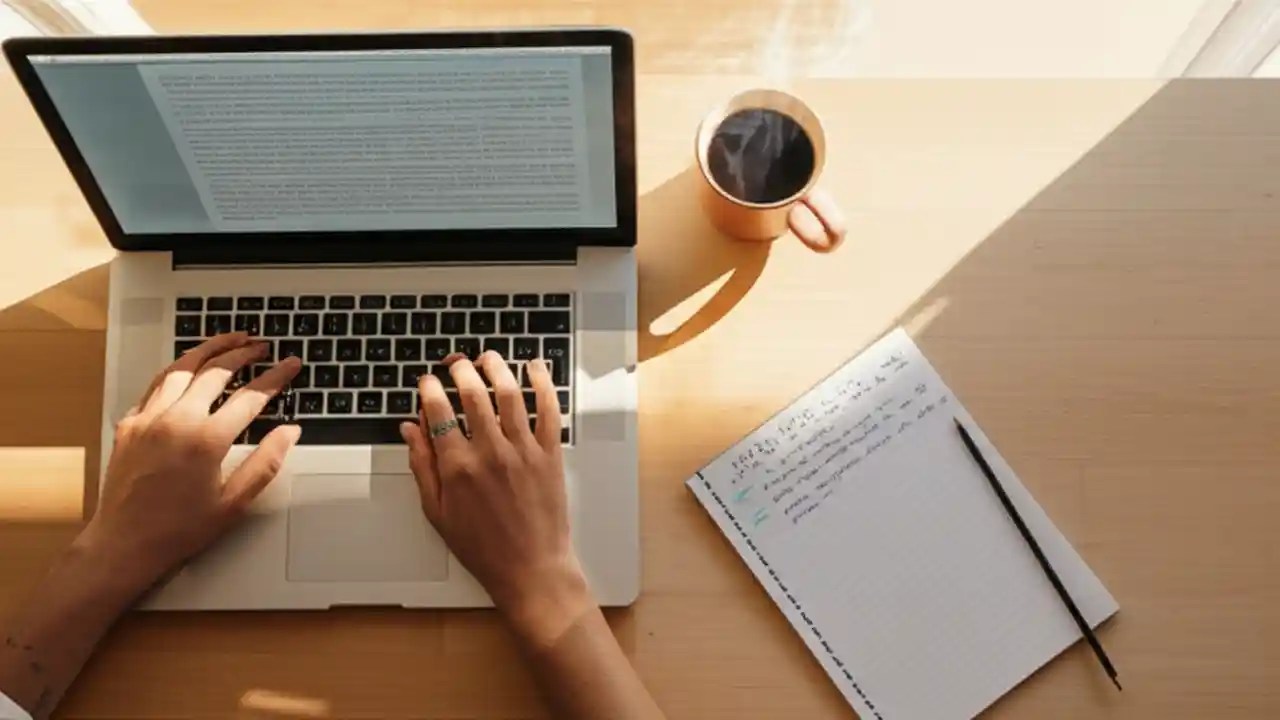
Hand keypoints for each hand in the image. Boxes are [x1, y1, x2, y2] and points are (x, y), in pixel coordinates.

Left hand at [81, 333, 301, 591]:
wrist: (124, 544)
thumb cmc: (178, 530)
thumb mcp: (235, 503)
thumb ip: (266, 463)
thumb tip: (289, 432)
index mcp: (207, 440)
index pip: (251, 397)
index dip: (276, 377)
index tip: (290, 365)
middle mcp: (177, 420)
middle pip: (216, 371)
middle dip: (244, 353)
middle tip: (262, 345)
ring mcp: (149, 418)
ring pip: (182, 367)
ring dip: (209, 349)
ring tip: (229, 338)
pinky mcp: (129, 423)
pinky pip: (155, 384)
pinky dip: (176, 369)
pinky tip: (187, 367)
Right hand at [400, 352, 590, 644]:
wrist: (531, 569)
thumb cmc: (483, 548)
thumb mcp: (437, 513)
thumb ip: (422, 467)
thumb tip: (410, 430)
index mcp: (458, 468)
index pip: (438, 412)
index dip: (429, 390)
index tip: (427, 382)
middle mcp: (490, 453)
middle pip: (472, 393)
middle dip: (459, 369)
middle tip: (454, 363)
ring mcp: (523, 451)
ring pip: (508, 393)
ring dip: (495, 367)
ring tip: (487, 357)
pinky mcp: (550, 454)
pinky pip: (548, 410)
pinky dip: (542, 383)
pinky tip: (534, 367)